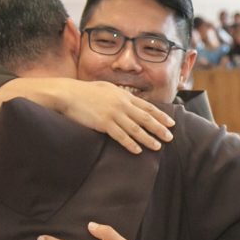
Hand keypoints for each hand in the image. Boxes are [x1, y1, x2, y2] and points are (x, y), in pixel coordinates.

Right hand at [55, 80, 175, 154]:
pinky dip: (130, 144)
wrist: (68, 94)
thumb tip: (130, 102)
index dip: (160, 116)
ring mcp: (113, 114)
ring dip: (148, 139)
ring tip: (158, 147)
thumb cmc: (86, 92)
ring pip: (135, 128)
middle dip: (159, 128)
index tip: (171, 123)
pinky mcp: (103, 123)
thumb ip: (120, 96)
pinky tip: (137, 151)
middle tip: (170, 137)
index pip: (147, 107)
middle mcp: (122, 104)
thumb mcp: (107, 89)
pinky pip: (120, 136)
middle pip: (145, 118)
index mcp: (124, 96)